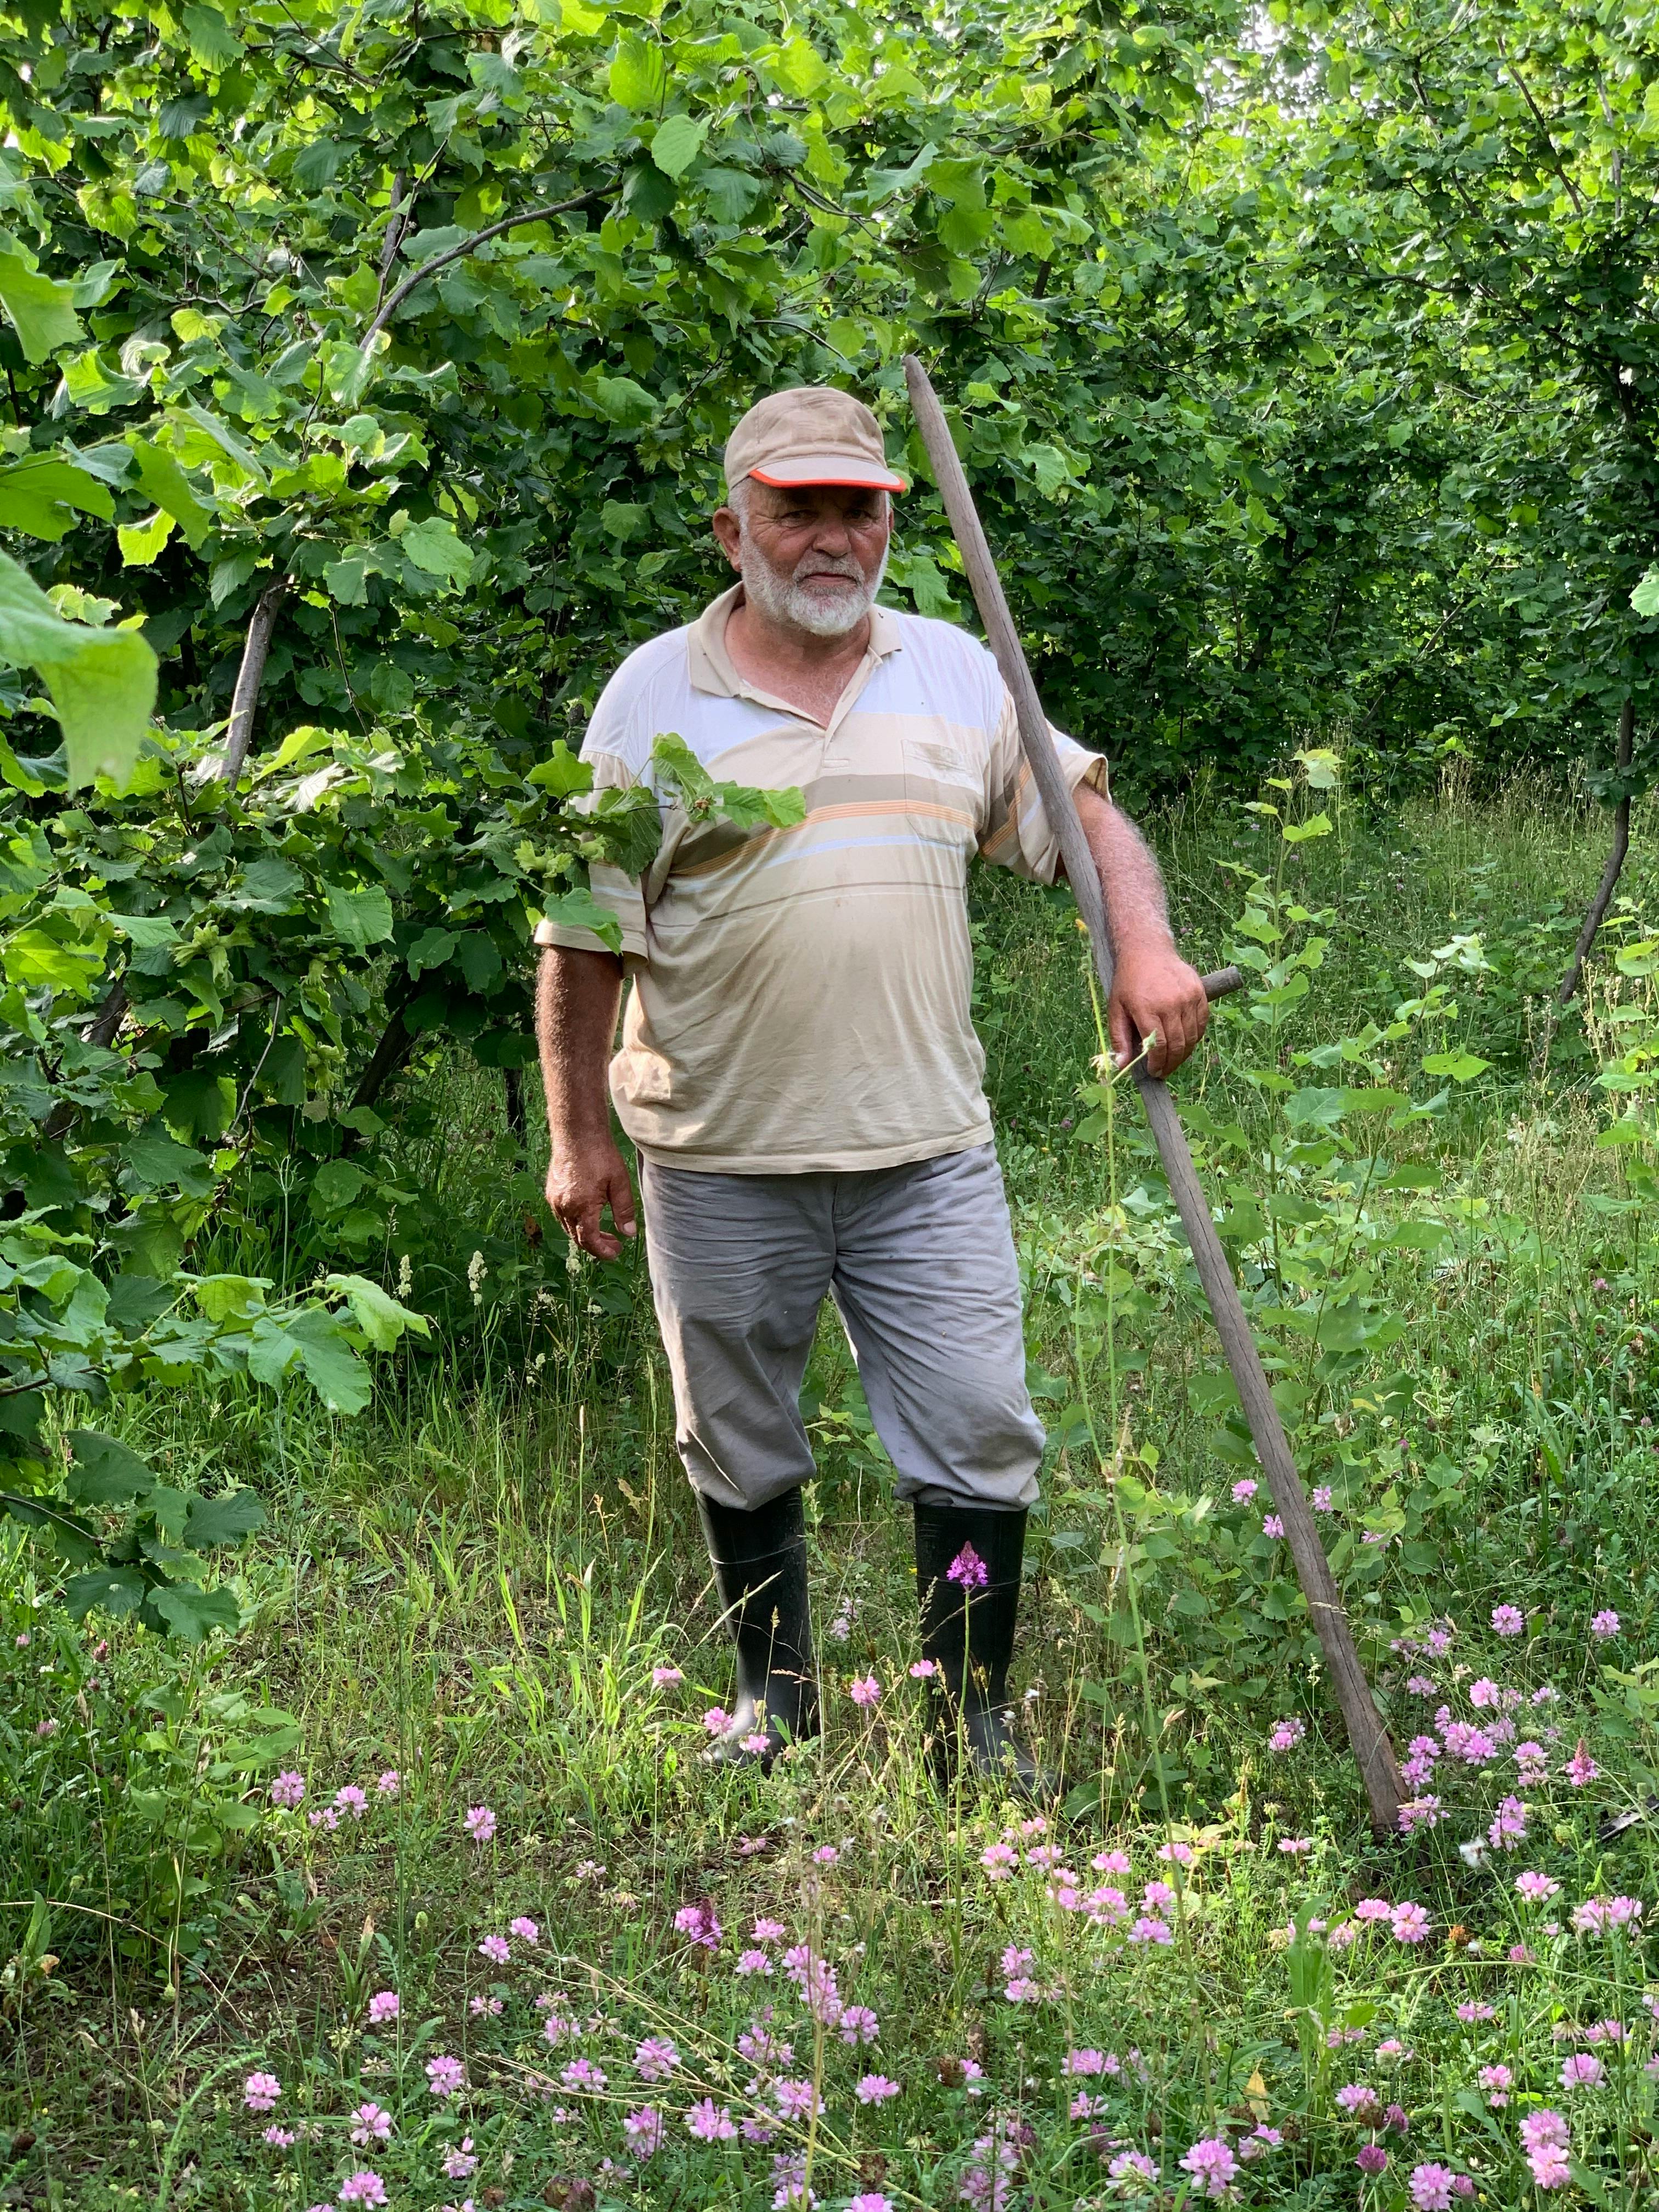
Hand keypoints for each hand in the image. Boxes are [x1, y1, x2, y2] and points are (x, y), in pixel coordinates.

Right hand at [546, 1139, 636, 1259]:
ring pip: (569, 1228)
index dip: (602, 1251)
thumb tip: (628, 1233)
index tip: (615, 1253)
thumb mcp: (619, 1183)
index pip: (589, 1241)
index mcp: (581, 1207)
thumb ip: (624, 1210)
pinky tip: (588, 1215)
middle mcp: (564, 1207)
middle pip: (578, 1238)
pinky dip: (575, 1222)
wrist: (577, 1133)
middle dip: (596, 1245)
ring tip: (603, 1232)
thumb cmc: (600, 1155)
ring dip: (585, 1234)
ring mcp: (554, 1200)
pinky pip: (562, 1216)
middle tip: (614, 1243)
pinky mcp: (551, 1192)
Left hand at [1109, 946, 1209, 1079]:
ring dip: (1184, 1054)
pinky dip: (1195, 1037)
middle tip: (1164, 1071)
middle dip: (1171, 1063)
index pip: (1158, 1046)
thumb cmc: (1129, 982)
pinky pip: (1202, 1022)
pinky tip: (1186, 1043)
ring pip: (1191, 1036)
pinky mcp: (1199, 992)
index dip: (1157, 1063)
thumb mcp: (1116, 1008)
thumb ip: (1119, 1038)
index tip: (1155, 1072)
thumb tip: (1121, 1065)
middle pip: (1177, 1044)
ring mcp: (1188, 997)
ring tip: (1174, 1061)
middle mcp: (1170, 1003)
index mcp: (1147, 1008)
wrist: (1147, 951)